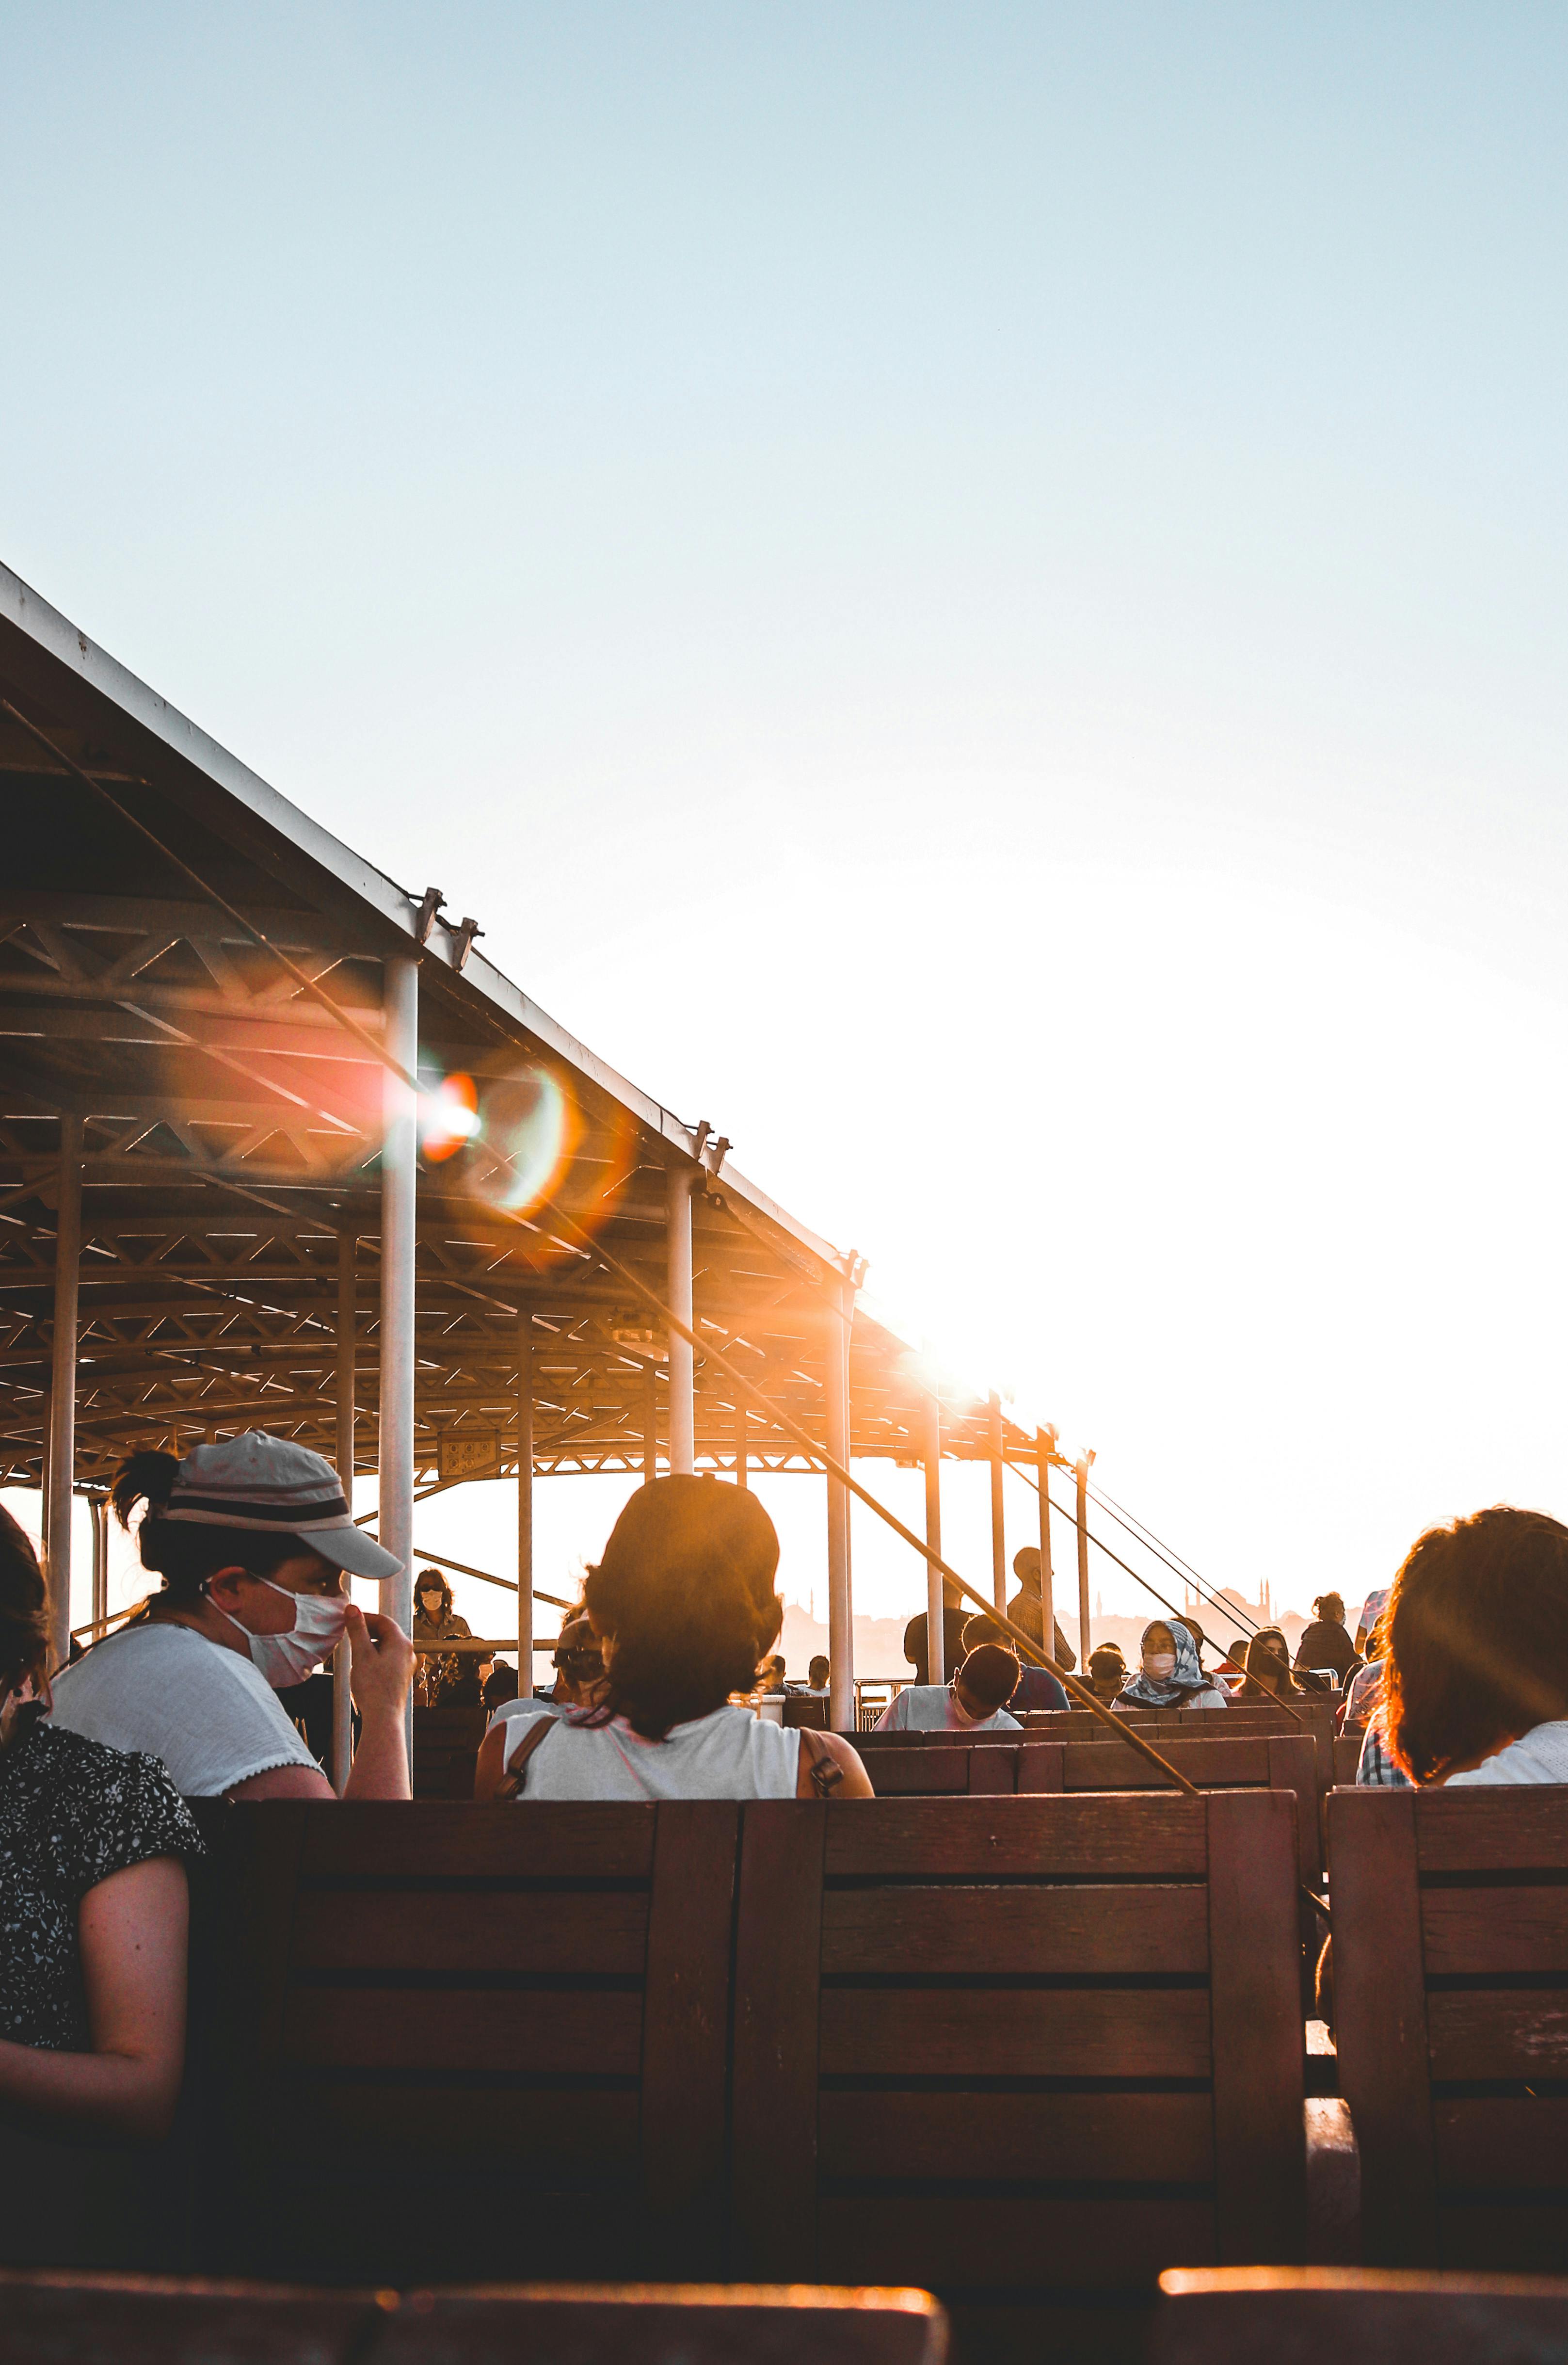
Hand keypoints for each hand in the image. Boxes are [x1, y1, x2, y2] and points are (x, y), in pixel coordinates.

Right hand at [345, 1606, 413, 1720]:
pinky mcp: (400, 1678)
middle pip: (386, 1633)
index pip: (383, 1620)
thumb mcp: (361, 1654)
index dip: (365, 1617)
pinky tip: (362, 1667)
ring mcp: (405, 1666)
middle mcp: (407, 1653)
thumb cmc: (373, 1688)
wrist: (383, 1718)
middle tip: (349, 1633)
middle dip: (367, 1631)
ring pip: (386, 1647)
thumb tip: (352, 1609)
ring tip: (353, 1651)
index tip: (349, 1619)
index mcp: (401, 1643)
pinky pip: (387, 1659)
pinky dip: (374, 1657)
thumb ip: (357, 1630)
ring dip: (369, 1645)